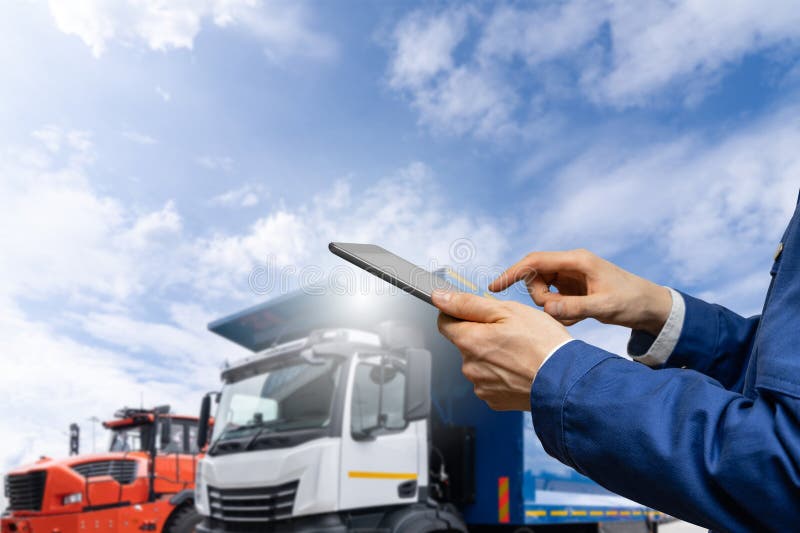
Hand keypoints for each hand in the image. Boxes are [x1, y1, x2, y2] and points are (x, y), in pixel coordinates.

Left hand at [432, 290, 571, 410]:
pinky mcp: (493, 400)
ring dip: (492, 356)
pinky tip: (519, 369)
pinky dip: (501, 374)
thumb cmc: (542, 344)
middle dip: (481, 336)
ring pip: (478, 363)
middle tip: (510, 333)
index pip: (445, 322)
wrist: (566, 382)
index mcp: (469, 341)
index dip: (458, 313)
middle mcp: (469, 366)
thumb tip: (439, 297)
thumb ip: (468, 303)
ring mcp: (481, 386)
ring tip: (519, 353)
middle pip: (465, 343)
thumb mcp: (507, 311)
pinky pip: (490, 381)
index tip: (474, 312)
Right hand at [489, 249, 671, 335]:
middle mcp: (571, 265)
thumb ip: (575, 308)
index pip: (535, 262)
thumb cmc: (632, 301)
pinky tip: (578, 317)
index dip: (512, 273)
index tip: (494, 287)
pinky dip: (559, 312)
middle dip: (541, 298)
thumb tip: (547, 309)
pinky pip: (553, 300)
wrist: (650, 306)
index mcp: (576, 261)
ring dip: (551, 307)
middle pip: (535, 278)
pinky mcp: (573, 289)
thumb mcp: (605, 307)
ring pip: (542, 291)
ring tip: (575, 317)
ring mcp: (571, 277)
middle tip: (561, 312)